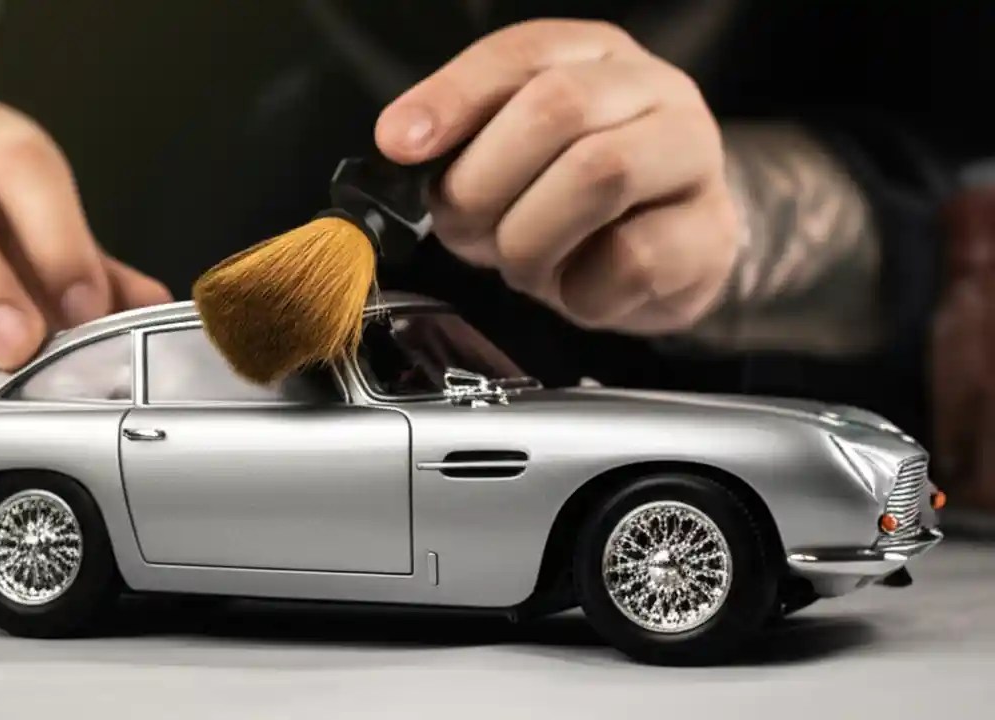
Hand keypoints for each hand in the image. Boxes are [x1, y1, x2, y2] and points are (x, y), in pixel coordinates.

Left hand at [376, 20, 738, 332]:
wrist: (668, 254)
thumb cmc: (573, 200)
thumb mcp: (506, 159)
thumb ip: (458, 140)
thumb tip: (401, 140)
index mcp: (593, 55)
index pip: (520, 54)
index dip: (452, 98)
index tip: (401, 144)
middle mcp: (653, 89)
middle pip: (558, 107)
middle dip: (486, 181)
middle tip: (465, 228)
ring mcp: (693, 157)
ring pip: (601, 174)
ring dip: (531, 237)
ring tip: (520, 261)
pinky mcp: (710, 234)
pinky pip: (633, 259)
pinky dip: (579, 289)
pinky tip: (575, 287)